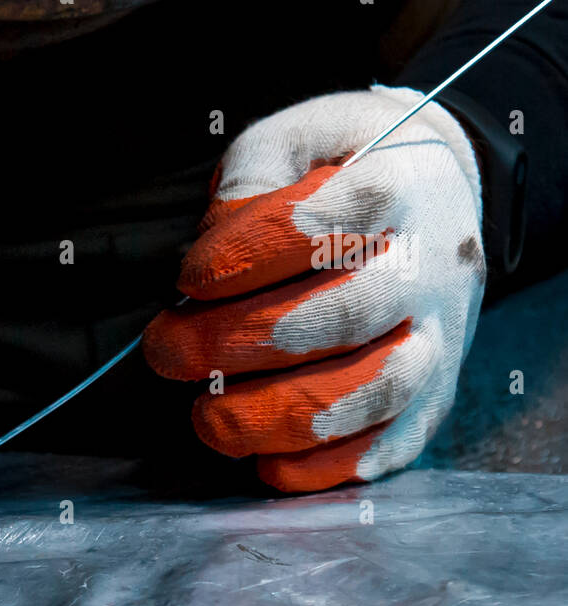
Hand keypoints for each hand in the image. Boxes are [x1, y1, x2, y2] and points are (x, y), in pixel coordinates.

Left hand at [143, 86, 484, 490]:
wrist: (435, 194)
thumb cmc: (338, 173)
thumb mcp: (295, 138)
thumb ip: (255, 173)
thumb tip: (216, 236)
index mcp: (398, 187)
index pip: (334, 220)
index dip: (253, 252)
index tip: (190, 276)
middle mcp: (430, 267)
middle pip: (346, 315)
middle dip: (240, 342)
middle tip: (167, 349)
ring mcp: (439, 335)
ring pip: (374, 389)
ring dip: (280, 416)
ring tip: (207, 418)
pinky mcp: (434, 394)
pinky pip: (393, 442)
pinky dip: (329, 466)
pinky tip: (267, 466)